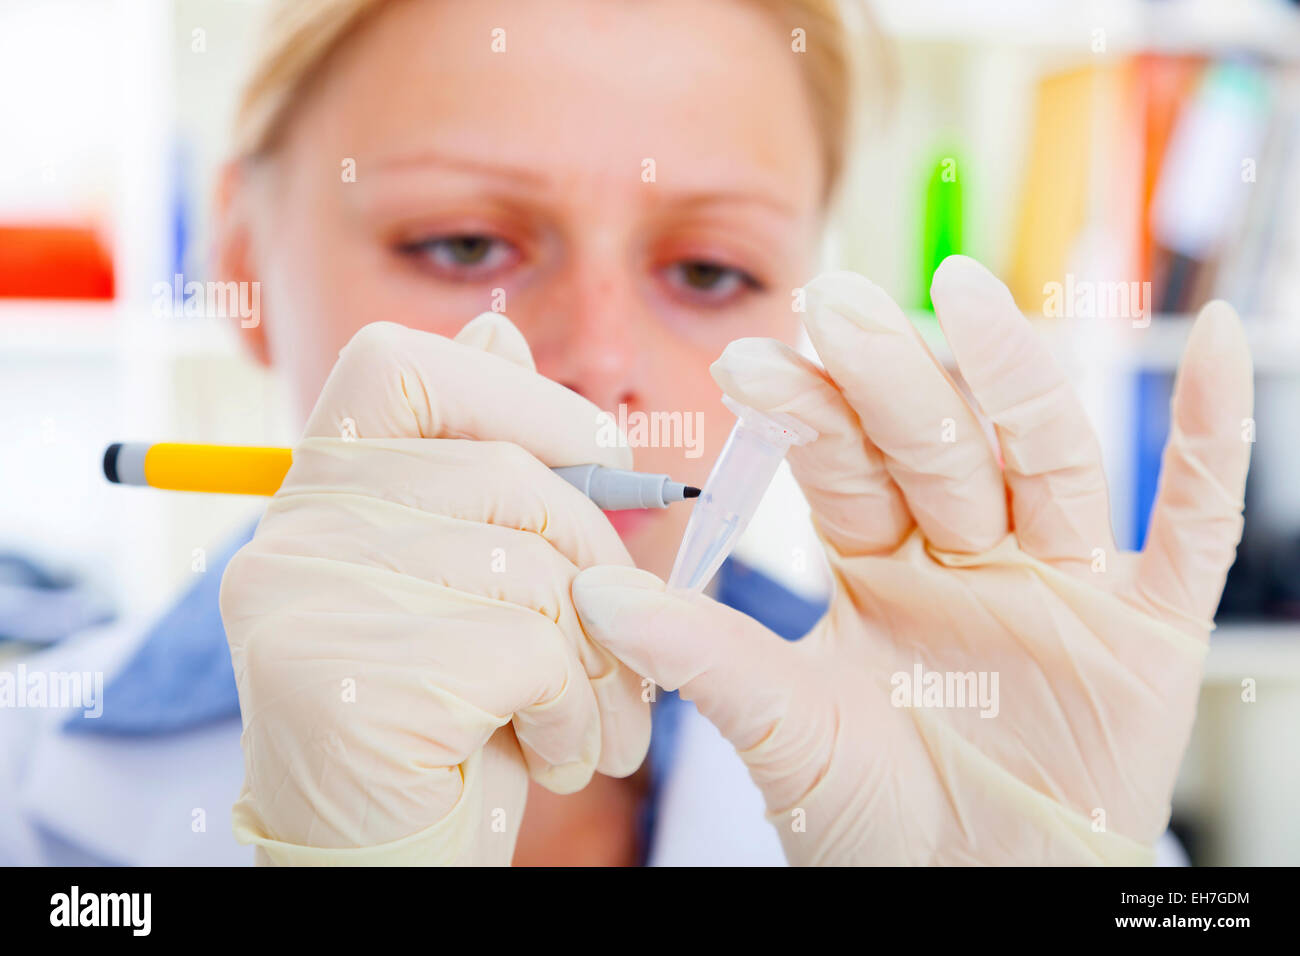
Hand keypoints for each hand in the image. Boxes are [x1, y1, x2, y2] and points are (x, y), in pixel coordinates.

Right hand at [221, 313, 648, 864]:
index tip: (596, 453)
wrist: (392, 866)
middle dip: (600, 568)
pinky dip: (574, 711)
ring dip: (598, 660)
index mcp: (316, 492)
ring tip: (593, 720)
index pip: (399, 364)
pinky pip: (525, 653)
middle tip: (624, 654)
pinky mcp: (340, 686)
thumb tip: (499, 321)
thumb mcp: (476, 580)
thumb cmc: (452, 721)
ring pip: (528, 570)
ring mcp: (300, 608)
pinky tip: (552, 754)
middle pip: (503, 478)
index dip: (517, 393)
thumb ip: (481, 454)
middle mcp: (286, 536)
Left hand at [572, 255, 1251, 864]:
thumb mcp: (782, 729)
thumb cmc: (872, 822)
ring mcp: (1062, 581)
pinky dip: (1216, 440)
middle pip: (937, 444)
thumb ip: (702, 656)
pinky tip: (1227, 344)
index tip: (751, 361)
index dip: (805, 413)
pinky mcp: (1147, 628)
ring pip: (1044, 458)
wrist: (969, 899)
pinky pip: (1194, 524)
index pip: (845, 466)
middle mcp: (970, 552)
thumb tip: (592, 591)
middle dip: (888, 378)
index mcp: (879, 564)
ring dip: (1012, 376)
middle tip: (838, 303)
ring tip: (963, 295)